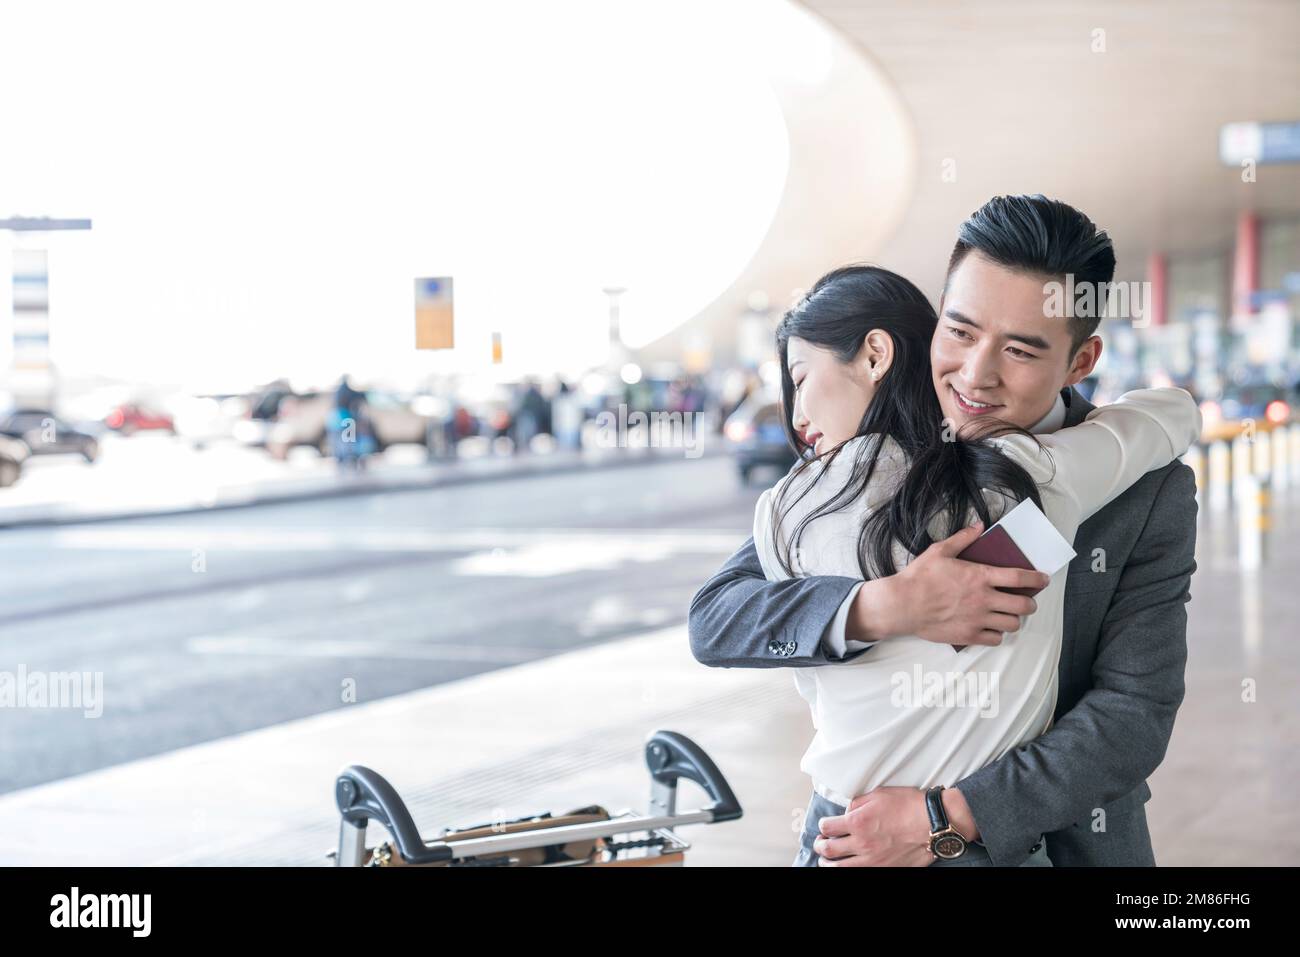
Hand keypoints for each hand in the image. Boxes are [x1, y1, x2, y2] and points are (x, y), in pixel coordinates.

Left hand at [812, 787, 978, 865]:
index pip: (827, 827)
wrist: (933, 823)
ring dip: (828, 862)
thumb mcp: (878, 794)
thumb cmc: (909, 805)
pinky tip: (847, 866)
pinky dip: (848, 870)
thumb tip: (847, 811)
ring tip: (827, 859)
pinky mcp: (884, 869)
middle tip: (820, 843)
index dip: (823, 825)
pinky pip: (859, 873)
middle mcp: (862, 842)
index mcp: (858, 821)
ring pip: (839, 867)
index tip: (825, 825)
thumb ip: (857, 803)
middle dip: (820, 846)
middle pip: (828, 849)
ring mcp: (872, 859)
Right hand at [850, 522, 1049, 646]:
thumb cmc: (920, 577)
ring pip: (1012, 624)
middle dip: (1029, 603)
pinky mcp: (969, 635)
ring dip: (1013, 619)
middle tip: (1025, 601)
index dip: (1037, 579)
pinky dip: (997, 634)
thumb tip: (979, 525)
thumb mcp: (940, 551)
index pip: (1020, 578)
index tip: (1044, 580)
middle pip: (1023, 605)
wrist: (903, 604)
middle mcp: (984, 599)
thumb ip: (963, 538)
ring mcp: (978, 619)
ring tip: (1007, 615)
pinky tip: (991, 627)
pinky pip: (996, 639)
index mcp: (980, 576)